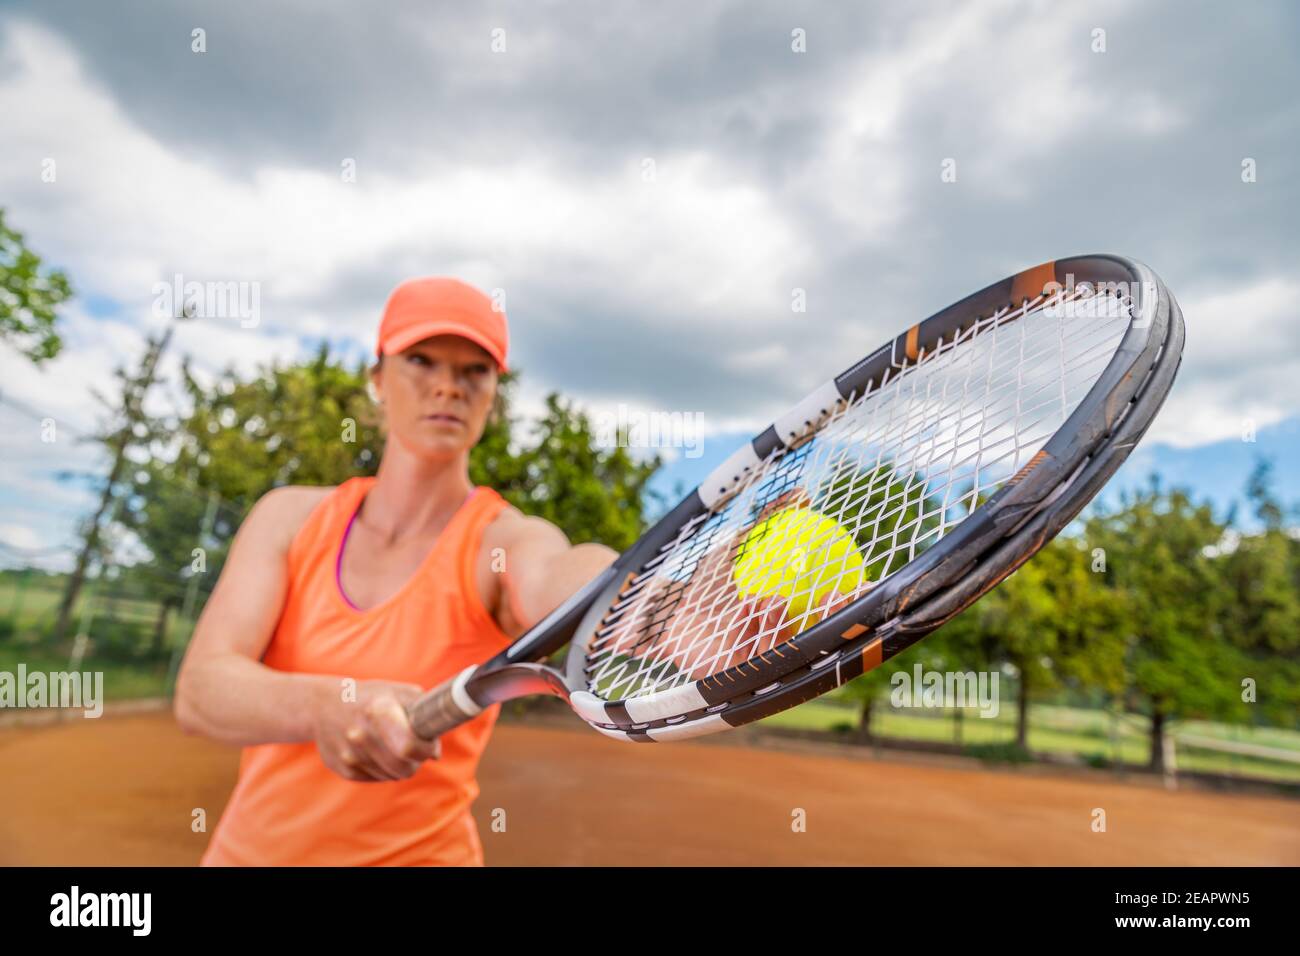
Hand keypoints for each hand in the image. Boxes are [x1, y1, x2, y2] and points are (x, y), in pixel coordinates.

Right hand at [311, 680, 442, 781]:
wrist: (322, 705)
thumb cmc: (371, 697)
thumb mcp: (398, 692)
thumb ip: (424, 716)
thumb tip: (435, 754)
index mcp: (378, 710)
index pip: (409, 746)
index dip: (426, 749)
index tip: (431, 744)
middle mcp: (360, 735)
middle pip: (404, 768)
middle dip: (416, 761)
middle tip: (415, 748)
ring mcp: (349, 755)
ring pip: (392, 775)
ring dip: (400, 765)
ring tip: (391, 743)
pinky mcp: (343, 769)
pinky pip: (377, 778)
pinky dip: (383, 768)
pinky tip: (375, 750)